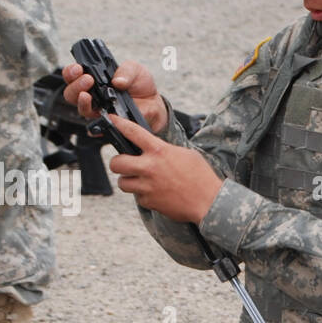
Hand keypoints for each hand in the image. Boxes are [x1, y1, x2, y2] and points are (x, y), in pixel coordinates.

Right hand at [61, 59, 167, 135]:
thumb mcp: (135, 70)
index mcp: (94, 78)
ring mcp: (99, 111)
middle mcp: (92, 95)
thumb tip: (117, 82)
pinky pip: (98, 129)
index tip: (78, 68)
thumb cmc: (140, 84)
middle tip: (88, 80)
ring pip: (82, 110)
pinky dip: (96, 126)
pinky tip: (101, 118)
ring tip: (88, 95)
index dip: (71, 72)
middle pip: (71, 94)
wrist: (154, 103)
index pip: (73, 75)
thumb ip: (126, 71)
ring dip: (82, 102)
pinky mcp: (108, 124)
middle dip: (75, 86)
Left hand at [103, 113, 222, 223]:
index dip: (118, 124)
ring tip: (140, 181)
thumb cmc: (201, 177)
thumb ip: (165, 150)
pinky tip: (156, 194)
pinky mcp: (149, 202)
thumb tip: (153, 150)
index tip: (111, 120)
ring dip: (129, 181)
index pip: (132, 132)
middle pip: (116, 162)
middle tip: (125, 164)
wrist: (210, 202)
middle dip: (118, 163)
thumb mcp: (185, 154)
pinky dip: (144, 196)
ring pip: (123, 183)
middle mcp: (149, 167)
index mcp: (159, 150)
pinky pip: (138, 198)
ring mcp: (147, 186)